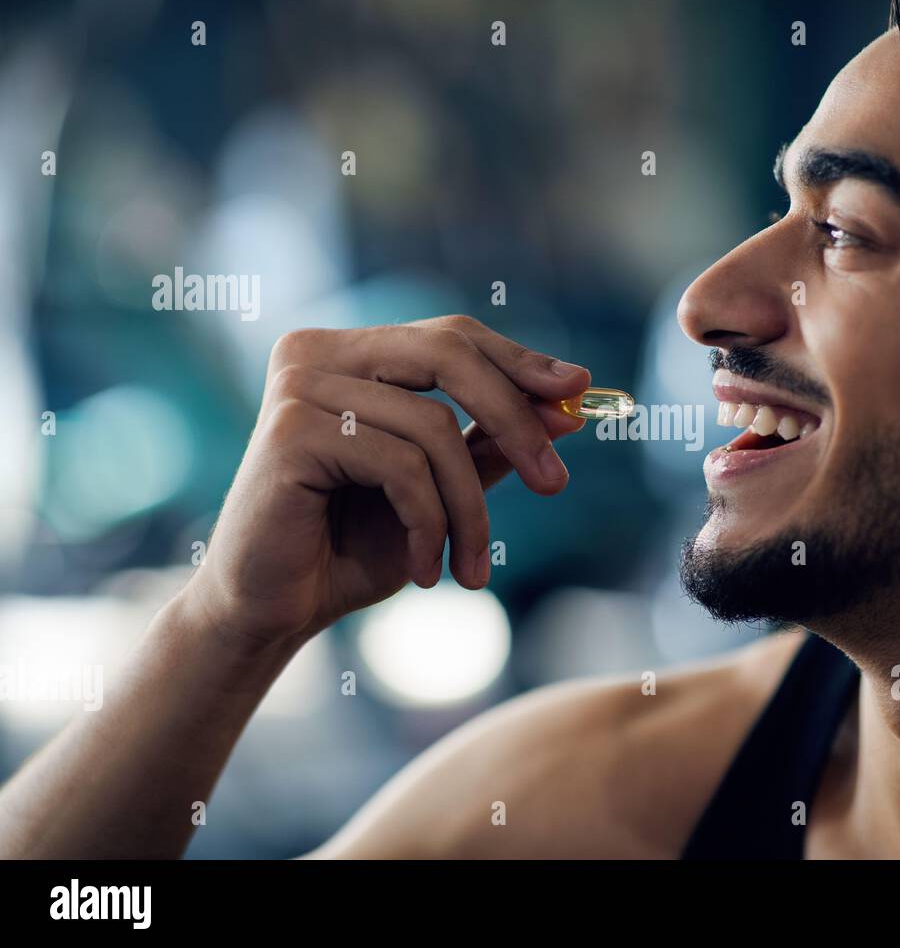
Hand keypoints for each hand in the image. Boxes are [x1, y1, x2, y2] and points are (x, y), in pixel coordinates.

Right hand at [180, 316, 589, 646]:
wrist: (273, 610)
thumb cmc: (352, 546)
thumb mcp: (441, 490)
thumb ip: (490, 444)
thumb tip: (570, 405)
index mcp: (352, 352)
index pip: (452, 337)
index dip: (520, 361)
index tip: (579, 390)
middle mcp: (318, 352)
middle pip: (449, 355)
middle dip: (515, 419)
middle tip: (556, 483)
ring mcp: (299, 385)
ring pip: (433, 429)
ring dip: (469, 510)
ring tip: (471, 569)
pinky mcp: (289, 430)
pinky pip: (401, 467)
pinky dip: (428, 524)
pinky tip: (425, 569)